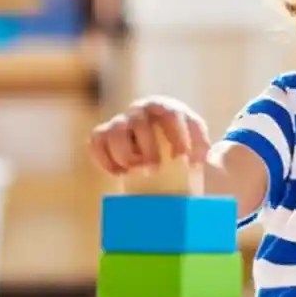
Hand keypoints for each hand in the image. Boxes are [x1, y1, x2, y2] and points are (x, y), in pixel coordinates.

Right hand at [89, 97, 210, 174]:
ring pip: (113, 131)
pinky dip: (105, 158)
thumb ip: (199, 160)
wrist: (170, 155)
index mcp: (168, 109)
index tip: (183, 158)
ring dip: (124, 154)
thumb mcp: (199, 154)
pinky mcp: (105, 136)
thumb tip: (198, 187)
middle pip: (139, 122)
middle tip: (154, 170)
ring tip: (137, 171)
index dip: (176, 136)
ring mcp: (122, 122)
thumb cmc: (188, 155)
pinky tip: (120, 173)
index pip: (171, 115)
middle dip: (147, 148)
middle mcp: (142, 111)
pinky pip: (96, 141)